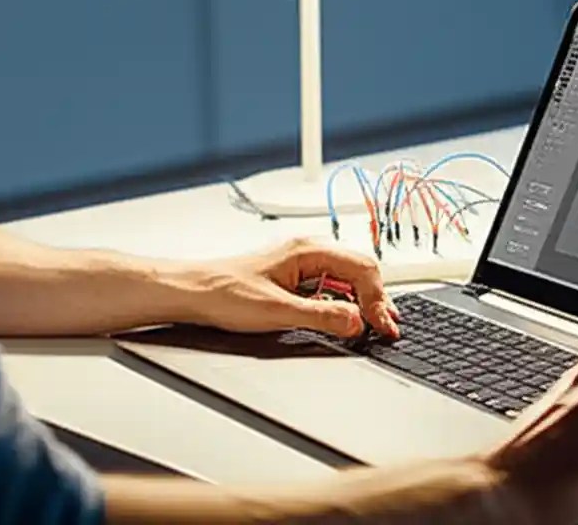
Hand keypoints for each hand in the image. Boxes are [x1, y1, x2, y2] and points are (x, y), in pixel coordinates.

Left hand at [180, 238, 399, 337]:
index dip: (379, 300)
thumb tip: (356, 322)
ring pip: (348, 281)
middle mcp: (310, 252)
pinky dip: (345, 305)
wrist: (191, 293)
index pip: (363, 269)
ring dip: (362, 303)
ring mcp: (303, 265)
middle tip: (387, 328)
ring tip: (374, 325)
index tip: (383, 325)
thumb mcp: (278, 311)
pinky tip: (346, 320)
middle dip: (377, 300)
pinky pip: (332, 288)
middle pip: (361, 272)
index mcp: (309, 250)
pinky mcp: (296, 280)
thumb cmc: (223, 293)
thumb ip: (322, 317)